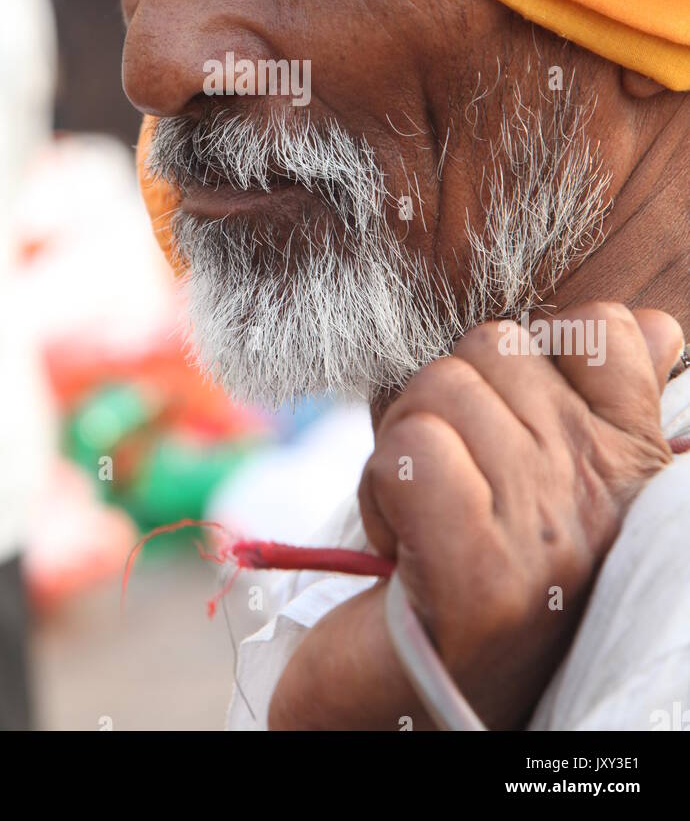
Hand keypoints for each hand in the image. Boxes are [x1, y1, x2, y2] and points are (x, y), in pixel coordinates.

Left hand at [356, 303, 680, 728]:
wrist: (411, 702)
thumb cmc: (469, 570)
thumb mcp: (542, 477)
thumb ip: (596, 396)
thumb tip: (647, 326)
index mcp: (628, 465)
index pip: (605, 331)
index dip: (532, 346)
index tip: (506, 419)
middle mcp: (605, 498)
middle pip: (495, 346)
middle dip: (441, 399)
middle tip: (446, 481)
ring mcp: (551, 540)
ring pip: (442, 389)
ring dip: (403, 443)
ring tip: (422, 516)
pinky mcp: (480, 579)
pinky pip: (410, 452)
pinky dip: (379, 489)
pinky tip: (400, 546)